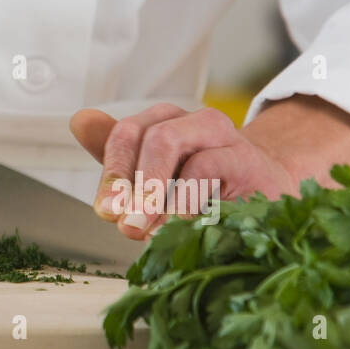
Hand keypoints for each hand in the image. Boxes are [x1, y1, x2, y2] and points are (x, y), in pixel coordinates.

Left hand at [70, 95, 349, 240]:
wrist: (271, 198)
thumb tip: (78, 120)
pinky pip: (205, 165)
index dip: (111, 173)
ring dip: (151, 190)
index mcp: (164, 122)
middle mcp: (189, 120)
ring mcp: (219, 134)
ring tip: (145, 227)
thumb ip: (120, 158)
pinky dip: (185, 196)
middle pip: (145, 134)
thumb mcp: (159, 179)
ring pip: (168, 141)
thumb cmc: (208, 190)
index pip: (124, 135)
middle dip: (129, 182)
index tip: (105, 211)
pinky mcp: (244, 158)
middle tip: (125, 225)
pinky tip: (180, 223)